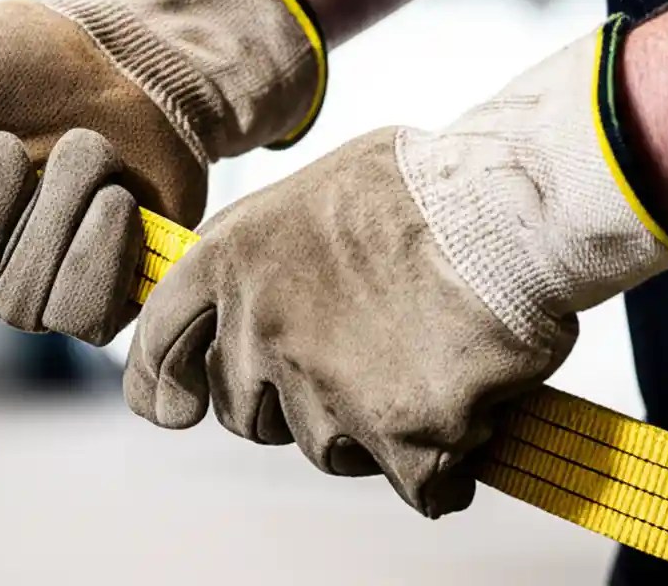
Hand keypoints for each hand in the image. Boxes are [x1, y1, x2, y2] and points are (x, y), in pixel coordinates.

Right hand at [0, 0, 324, 345]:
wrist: (133, 57)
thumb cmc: (29, 59)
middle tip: (11, 144)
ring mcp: (45, 290)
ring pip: (24, 305)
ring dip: (56, 213)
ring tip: (85, 149)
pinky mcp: (108, 295)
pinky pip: (87, 316)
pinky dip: (100, 249)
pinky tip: (117, 198)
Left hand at [123, 16, 667, 515]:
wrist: (507, 210)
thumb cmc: (427, 184)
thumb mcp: (320, 189)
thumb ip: (278, 248)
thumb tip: (278, 281)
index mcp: (232, 259)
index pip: (160, 339)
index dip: (160, 381)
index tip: (167, 407)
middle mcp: (261, 329)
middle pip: (245, 412)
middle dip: (288, 406)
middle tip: (352, 371)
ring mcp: (323, 390)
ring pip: (328, 449)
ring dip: (370, 429)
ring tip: (427, 371)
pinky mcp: (396, 437)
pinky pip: (415, 484)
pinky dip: (442, 468)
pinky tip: (470, 428)